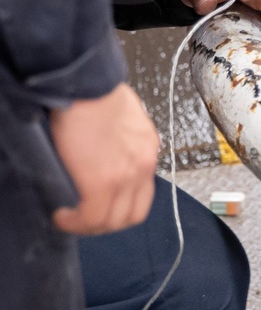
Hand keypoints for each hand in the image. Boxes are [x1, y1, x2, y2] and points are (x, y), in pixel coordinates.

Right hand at [50, 82, 158, 234]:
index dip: (122, 205)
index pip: (144, 192)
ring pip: (113, 221)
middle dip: (108, 222)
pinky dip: (75, 222)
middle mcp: (143, 164)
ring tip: (70, 219)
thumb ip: (119, 138)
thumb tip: (103, 148)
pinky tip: (63, 215)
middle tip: (85, 219)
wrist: (87, 84)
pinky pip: (91, 218)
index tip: (104, 205)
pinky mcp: (104, 183)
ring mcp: (126, 176)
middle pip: (133, 214)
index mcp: (147, 147)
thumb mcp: (122, 116)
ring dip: (89, 226)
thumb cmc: (96, 91)